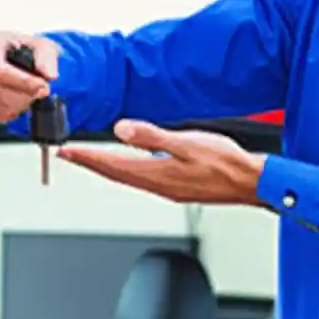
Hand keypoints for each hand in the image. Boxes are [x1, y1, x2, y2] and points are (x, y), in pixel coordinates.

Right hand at [0, 31, 59, 121]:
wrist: (20, 58)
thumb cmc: (28, 50)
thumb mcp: (44, 46)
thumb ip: (48, 57)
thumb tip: (49, 73)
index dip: (22, 82)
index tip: (42, 86)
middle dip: (25, 95)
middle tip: (42, 92)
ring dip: (20, 105)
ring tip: (31, 96)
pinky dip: (12, 112)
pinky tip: (21, 102)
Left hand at [58, 120, 267, 204]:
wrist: (252, 183)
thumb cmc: (225, 162)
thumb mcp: (187, 142)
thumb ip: (152, 136)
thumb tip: (121, 129)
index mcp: (156, 174)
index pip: (111, 165)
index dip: (86, 158)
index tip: (66, 152)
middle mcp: (157, 185)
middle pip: (114, 174)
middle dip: (89, 163)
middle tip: (67, 156)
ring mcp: (167, 189)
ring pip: (126, 178)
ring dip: (105, 167)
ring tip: (89, 159)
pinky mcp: (176, 188)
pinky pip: (141, 179)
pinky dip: (125, 170)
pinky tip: (126, 165)